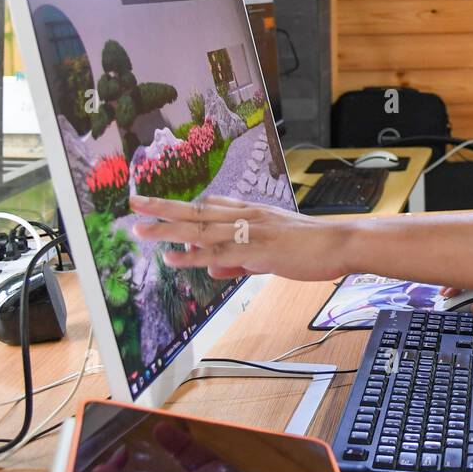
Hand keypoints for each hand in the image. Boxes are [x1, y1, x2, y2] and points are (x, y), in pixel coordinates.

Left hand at [128, 193, 345, 282]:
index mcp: (252, 212)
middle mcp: (247, 216)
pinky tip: (171, 258)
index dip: (182, 204)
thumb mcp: (270, 253)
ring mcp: (250, 232)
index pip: (210, 204)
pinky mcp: (256, 251)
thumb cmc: (310, 247)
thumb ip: (239, 261)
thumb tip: (212, 268)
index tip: (157, 202)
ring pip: (201, 229)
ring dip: (168, 229)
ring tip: (140, 229)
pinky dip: (192, 257)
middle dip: (163, 207)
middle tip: (134, 203)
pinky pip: (217, 253)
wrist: (338, 243)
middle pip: (197, 210)